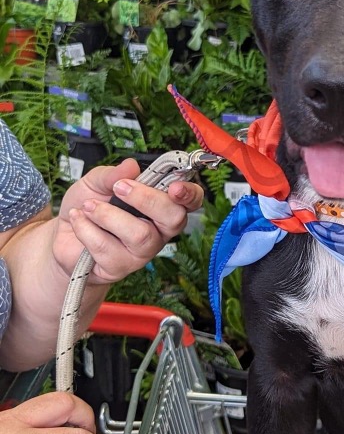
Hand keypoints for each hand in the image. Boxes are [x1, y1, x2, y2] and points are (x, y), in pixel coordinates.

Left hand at [54, 158, 204, 284]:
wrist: (63, 234)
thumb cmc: (88, 206)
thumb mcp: (96, 181)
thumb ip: (113, 174)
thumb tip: (131, 166)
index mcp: (161, 205)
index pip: (190, 201)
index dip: (190, 194)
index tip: (175, 187)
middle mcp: (158, 230)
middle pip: (173, 219)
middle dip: (146, 199)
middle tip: (119, 188)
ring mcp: (141, 252)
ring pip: (140, 235)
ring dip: (108, 215)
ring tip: (87, 206)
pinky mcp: (119, 267)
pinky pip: (107, 247)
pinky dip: (86, 228)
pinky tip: (78, 221)